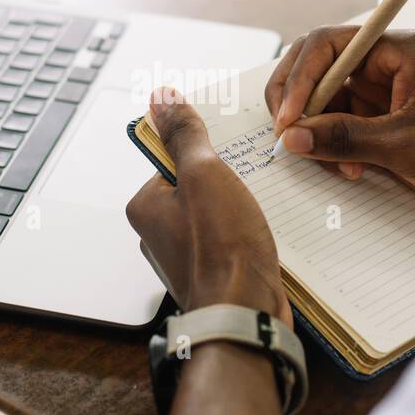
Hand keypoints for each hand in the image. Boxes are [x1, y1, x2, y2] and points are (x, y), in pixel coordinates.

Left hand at [126, 89, 290, 326]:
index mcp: (145, 207)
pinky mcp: (213, 277)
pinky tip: (268, 237)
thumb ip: (185, 134)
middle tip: (254, 183)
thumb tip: (162, 96)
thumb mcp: (204, 174)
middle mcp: (158, 235)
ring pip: (219, 216)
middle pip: (199, 188)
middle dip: (230, 183)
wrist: (244, 317)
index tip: (234, 155)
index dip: (208, 153)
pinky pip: (232, 243)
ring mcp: (186, 259)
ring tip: (263, 212)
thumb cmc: (221, 249)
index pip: (176, 160)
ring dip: (245, 210)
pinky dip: (250, 237)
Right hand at [266, 27, 414, 215]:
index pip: (327, 45)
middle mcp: (387, 63)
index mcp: (397, 50)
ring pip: (327, 101)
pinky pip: (342, 124)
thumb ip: (345, 137)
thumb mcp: (406, 145)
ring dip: (319, 132)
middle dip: (301, 105)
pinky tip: (350, 170)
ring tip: (337, 165)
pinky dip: (335, 147)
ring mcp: (385, 92)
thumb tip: (291, 136)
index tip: (287, 119)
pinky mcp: (386, 120)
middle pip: (319, 69)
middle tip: (288, 137)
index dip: (300, 79)